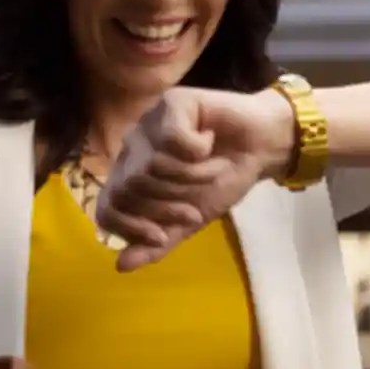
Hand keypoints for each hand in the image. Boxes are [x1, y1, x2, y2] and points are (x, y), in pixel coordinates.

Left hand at [97, 86, 294, 270]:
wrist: (261, 148)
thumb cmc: (224, 180)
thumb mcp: (190, 219)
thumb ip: (158, 242)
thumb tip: (120, 266)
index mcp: (131, 176)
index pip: (108, 208)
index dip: (133, 227)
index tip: (166, 234)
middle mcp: (133, 148)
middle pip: (131, 187)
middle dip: (171, 202)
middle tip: (197, 201)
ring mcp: (150, 123)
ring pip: (154, 164)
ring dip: (192, 175)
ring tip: (212, 167)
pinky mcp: (172, 102)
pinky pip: (174, 139)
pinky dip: (200, 150)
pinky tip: (210, 140)